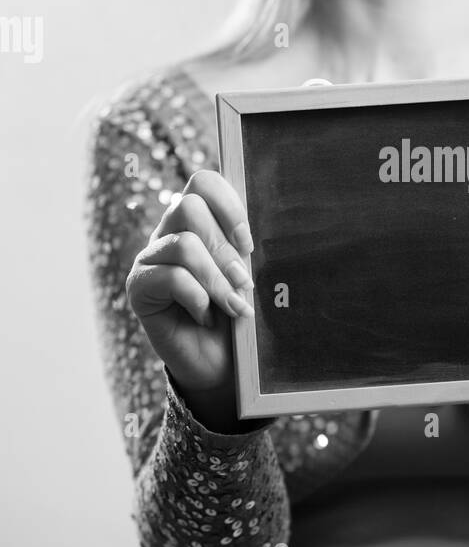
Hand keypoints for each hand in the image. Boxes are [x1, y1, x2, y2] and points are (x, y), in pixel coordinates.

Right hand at [125, 169, 254, 407]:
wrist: (220, 363)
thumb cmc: (237, 313)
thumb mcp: (246, 274)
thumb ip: (244, 248)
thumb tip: (251, 233)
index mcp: (197, 220)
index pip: (202, 182)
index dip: (228, 205)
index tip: (248, 242)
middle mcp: (168, 232)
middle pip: (189, 208)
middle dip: (224, 249)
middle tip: (244, 283)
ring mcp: (150, 259)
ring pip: (184, 245)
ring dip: (216, 279)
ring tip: (233, 305)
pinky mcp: (138, 288)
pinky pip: (170, 278)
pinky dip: (197, 299)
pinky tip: (205, 318)